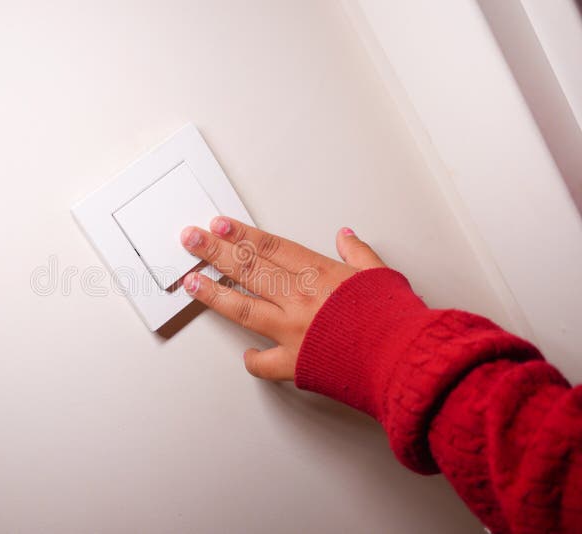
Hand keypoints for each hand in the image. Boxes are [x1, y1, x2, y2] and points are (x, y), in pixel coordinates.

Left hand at [180, 217, 385, 380]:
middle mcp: (299, 299)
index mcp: (319, 274)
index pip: (270, 247)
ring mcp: (292, 331)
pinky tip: (244, 353)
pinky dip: (252, 359)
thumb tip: (346, 236)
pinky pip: (263, 363)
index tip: (219, 225)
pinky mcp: (294, 363)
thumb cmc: (396, 321)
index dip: (241, 234)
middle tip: (191, 239)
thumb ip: (359, 254)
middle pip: (248, 268)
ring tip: (190, 280)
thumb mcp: (382, 275)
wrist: (404, 361)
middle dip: (214, 251)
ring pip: (242, 307)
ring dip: (212, 292)